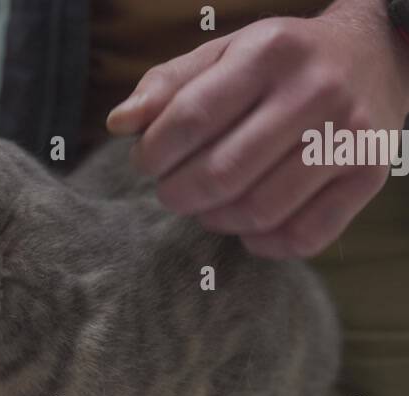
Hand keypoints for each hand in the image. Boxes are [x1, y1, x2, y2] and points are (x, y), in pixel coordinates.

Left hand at [107, 1, 408, 258]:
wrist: (375, 53)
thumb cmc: (279, 61)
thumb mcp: (224, 53)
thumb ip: (167, 85)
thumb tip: (119, 124)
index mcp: (269, 53)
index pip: (191, 118)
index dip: (153, 153)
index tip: (145, 162)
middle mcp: (314, 91)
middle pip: (222, 173)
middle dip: (178, 194)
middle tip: (171, 191)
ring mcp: (347, 137)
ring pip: (259, 211)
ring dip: (216, 220)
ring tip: (206, 207)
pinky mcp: (370, 174)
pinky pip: (305, 236)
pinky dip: (264, 243)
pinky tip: (248, 226)